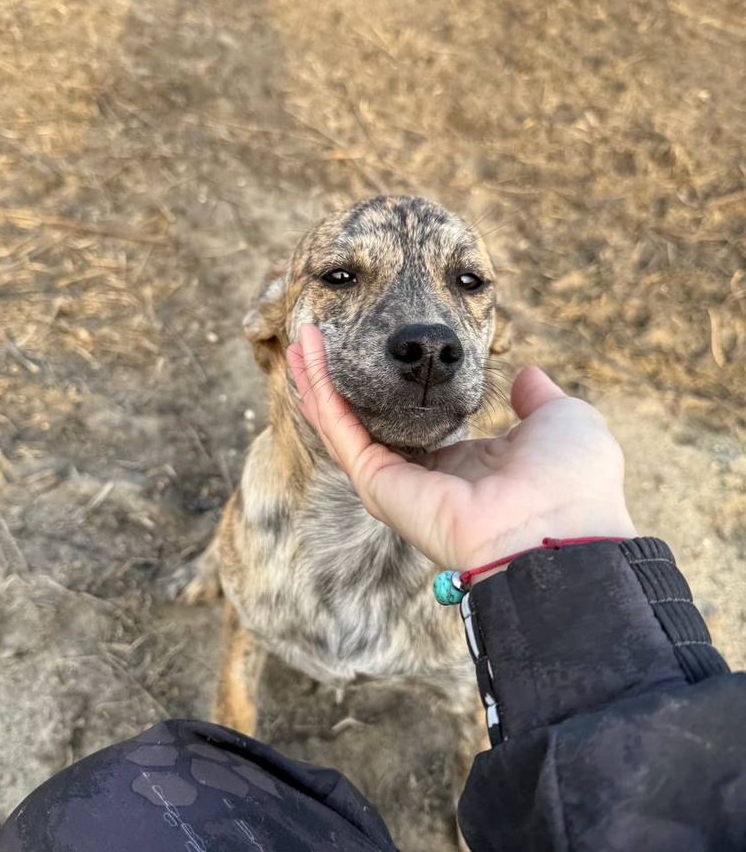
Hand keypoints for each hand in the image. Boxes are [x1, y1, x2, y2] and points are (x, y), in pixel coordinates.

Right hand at [287, 325, 635, 578]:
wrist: (558, 527)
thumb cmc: (571, 481)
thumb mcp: (561, 420)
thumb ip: (538, 398)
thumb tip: (528, 375)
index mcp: (465, 465)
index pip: (416, 425)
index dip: (394, 391)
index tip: (379, 359)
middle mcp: (424, 477)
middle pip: (369, 424)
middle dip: (343, 386)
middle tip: (319, 346)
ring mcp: (397, 483)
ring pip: (345, 426)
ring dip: (319, 383)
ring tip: (301, 343)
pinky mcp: (378, 483)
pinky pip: (341, 431)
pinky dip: (321, 391)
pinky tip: (308, 356)